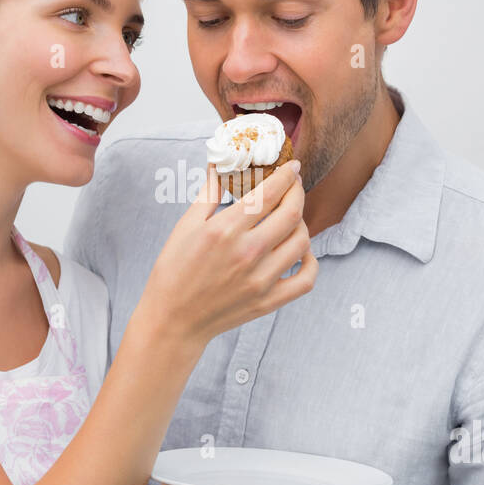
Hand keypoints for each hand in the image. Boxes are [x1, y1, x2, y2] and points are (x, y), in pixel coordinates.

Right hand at [142, 160, 316, 348]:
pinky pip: (306, 279)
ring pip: (302, 242)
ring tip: (290, 219)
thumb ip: (209, 193)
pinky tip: (300, 253)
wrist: (173, 319)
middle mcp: (247, 253)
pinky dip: (310, 263)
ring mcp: (261, 279)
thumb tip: (219, 165)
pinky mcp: (268, 301)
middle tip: (293, 187)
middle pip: (292, 214)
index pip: (269, 193)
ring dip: (301, 224)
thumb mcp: (186, 226)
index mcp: (225, 230)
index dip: (286, 176)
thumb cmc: (174, 270)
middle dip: (297, 193)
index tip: (292, 167)